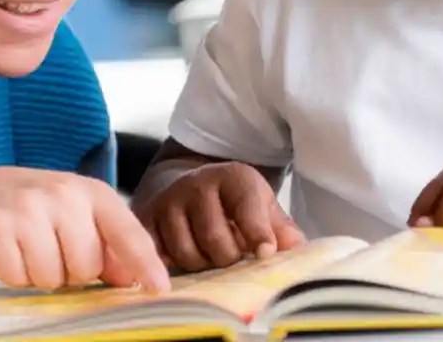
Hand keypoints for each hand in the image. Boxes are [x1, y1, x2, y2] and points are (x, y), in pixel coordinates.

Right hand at [0, 166, 169, 291]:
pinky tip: (7, 252)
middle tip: (51, 251)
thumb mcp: (76, 218)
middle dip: (71, 273)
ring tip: (28, 251)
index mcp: (91, 192)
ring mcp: (26, 207)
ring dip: (40, 276)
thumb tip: (133, 279)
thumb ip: (108, 245)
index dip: (145, 264)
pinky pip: (17, 278)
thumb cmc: (35, 211)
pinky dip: (12, 276)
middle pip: (86, 267)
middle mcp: (63, 193)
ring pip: (52, 277)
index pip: (127, 232)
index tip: (161, 290)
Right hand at [136, 161, 304, 271]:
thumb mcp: (260, 205)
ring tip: (209, 259)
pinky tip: (184, 262)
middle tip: (233, 259)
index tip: (265, 254)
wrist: (185, 185)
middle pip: (216, 240)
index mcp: (233, 177)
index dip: (258, 234)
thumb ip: (279, 228)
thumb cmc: (231, 203)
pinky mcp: (146, 220)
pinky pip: (159, 256)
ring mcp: (168, 202)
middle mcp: (197, 184)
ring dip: (202, 266)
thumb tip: (296, 248)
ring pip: (187, 253)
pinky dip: (173, 267)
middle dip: (229, 259)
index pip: (247, 207)